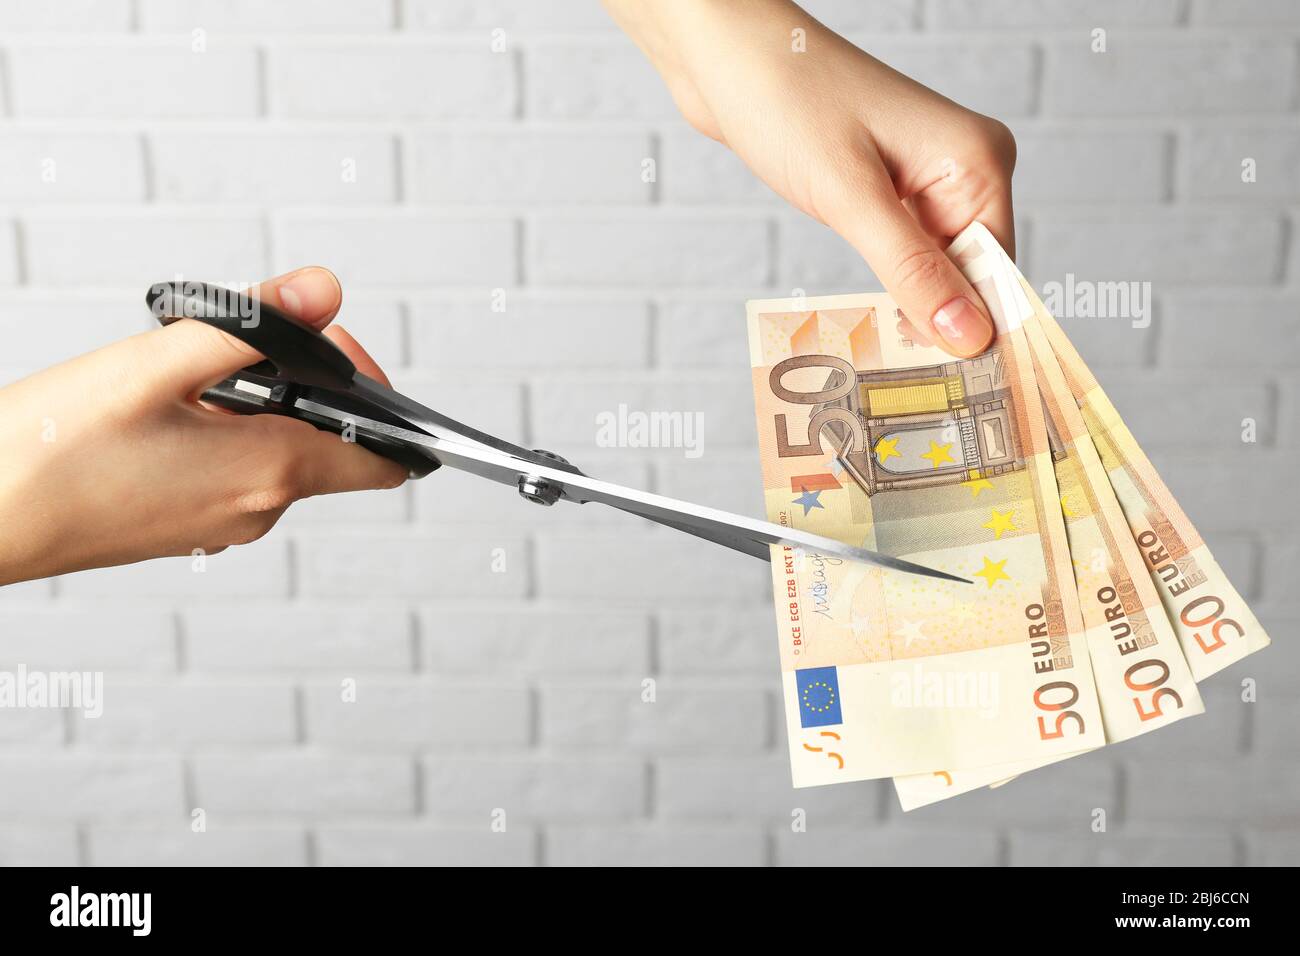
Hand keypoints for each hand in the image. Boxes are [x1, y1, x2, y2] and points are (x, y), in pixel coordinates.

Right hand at [0, 267, 406, 585]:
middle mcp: (256, 511)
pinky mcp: (188, 526)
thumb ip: (248, 324)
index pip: (385, 459)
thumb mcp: (151, 365)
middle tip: (239, 343)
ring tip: (185, 379)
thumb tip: (322, 291)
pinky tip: (162, 412)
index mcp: (268, 475)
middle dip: (303, 382)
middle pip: (329, 442)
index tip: (327, 350)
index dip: (375, 397)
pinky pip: (235, 472)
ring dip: (256, 405)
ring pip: (277, 453)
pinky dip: (223, 433)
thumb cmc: (48, 453)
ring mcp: (221, 525)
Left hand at [605, 0, 1015, 356]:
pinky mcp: (890, 191)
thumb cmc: (788, 102)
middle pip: (972, 275)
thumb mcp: (851, 197)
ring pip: (937, 271)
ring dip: (913, 314)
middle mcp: (964, 169)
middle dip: (943, 327)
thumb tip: (970, 336)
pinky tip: (875, 328)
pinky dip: (891, 290)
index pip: (999, 271)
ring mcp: (927, 180)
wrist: (727, 57)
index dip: (979, 331)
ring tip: (892, 369)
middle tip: (916, 395)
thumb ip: (912, 269)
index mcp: (977, 161)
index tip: (964, 397)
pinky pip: (905, 256)